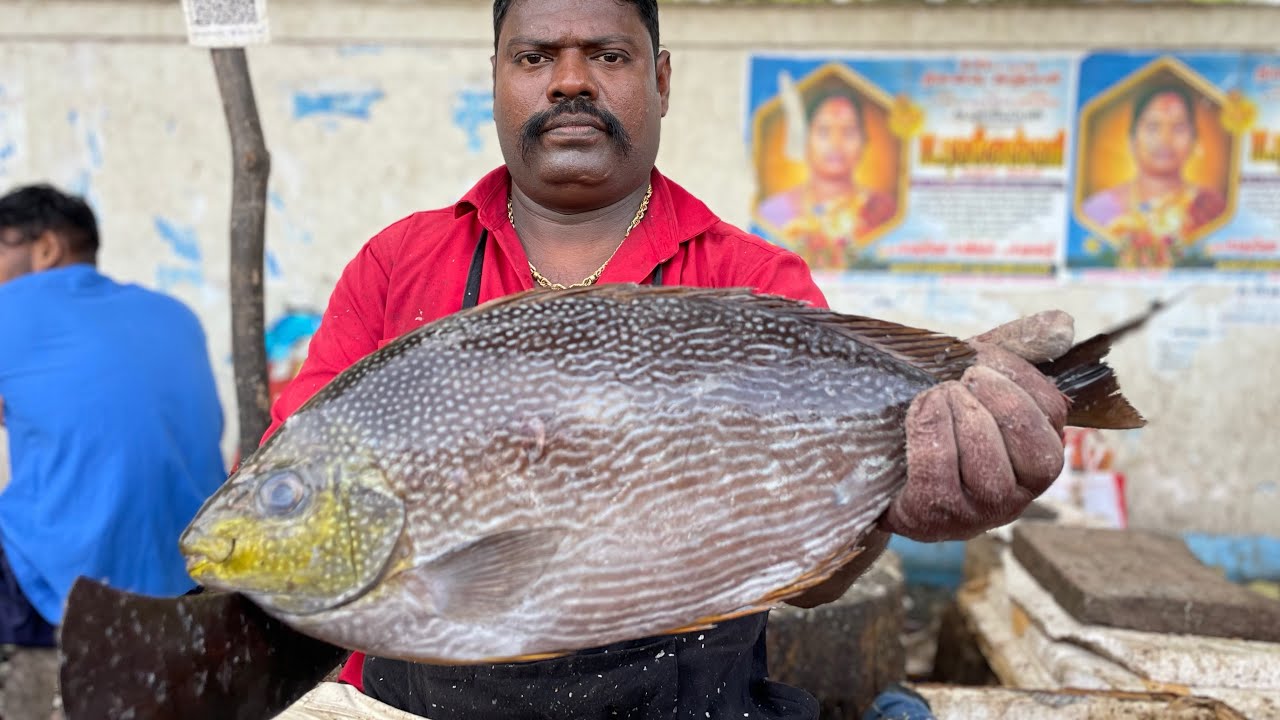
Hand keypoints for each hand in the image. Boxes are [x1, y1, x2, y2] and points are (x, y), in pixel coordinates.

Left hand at [880, 311, 1073, 541]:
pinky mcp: (931, 518)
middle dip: (1000, 401)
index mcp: (1035, 456)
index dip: (1022, 378)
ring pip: (990, 469)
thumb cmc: (936, 414)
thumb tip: (1063, 323)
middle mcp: (1016, 495)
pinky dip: (931, 431)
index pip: (1054, 417)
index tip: (982, 358)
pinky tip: (920, 407)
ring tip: (939, 392)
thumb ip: (1015, 348)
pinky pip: (939, 474)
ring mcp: (975, 513)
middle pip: (1036, 452)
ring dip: (963, 415)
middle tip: (965, 376)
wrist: (871, 454)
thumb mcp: (974, 377)